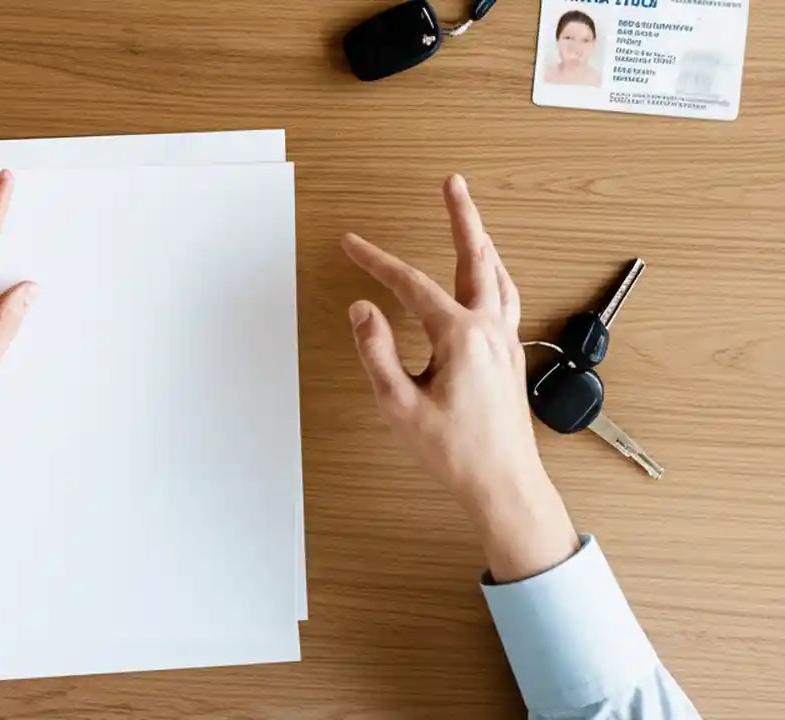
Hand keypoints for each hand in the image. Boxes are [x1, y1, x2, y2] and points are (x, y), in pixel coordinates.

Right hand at [342, 175, 577, 581]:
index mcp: (461, 337)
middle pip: (475, 258)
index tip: (352, 245)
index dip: (377, 262)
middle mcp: (490, 330)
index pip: (411, 284)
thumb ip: (377, 352)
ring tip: (469, 221)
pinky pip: (506, 299)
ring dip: (481, 243)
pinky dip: (493, 274)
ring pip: (498, 276)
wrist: (503, 485)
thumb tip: (363, 310)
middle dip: (462, 217)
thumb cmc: (454, 452)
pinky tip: (487, 278)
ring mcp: (507, 342)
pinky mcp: (511, 357)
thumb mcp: (399, 404)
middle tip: (452, 184)